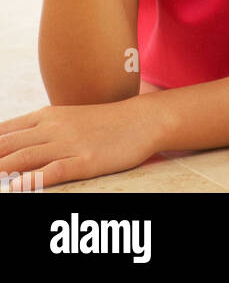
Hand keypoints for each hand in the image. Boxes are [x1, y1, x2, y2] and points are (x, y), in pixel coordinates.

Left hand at [0, 97, 162, 188]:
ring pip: (25, 158)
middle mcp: (53, 128)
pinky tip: (17, 185)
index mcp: (46, 117)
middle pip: (9, 145)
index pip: (4, 131)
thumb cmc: (103, 123)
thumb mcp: (67, 119)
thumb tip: (13, 143)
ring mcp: (69, 144)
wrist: (141, 120)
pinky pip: (53, 171)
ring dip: (1, 168)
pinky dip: (32, 179)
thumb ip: (41, 130)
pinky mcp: (85, 161)